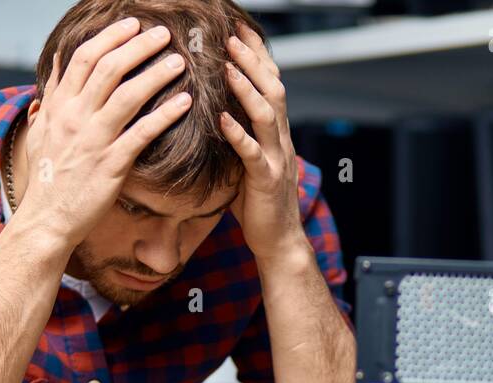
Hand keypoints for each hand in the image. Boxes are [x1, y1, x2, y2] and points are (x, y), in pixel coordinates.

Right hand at [16, 17, 191, 248]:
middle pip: (109, 67)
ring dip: (156, 74)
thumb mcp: (40, 130)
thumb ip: (51, 96)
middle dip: (139, 46)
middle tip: (163, 33)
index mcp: (59, 106)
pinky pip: (142, 134)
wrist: (46, 220)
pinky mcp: (111, 165)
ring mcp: (93, 141)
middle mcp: (74, 117)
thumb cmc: (48, 178)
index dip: (111, 37)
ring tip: (180, 61)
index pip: (85, 57)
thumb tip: (57, 65)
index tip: (133, 24)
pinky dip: (165, 115)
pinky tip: (185, 102)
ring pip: (127, 95)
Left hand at [220, 24, 309, 263]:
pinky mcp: (266, 181)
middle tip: (232, 35)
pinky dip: (237, 135)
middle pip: (272, 90)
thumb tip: (212, 113)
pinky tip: (221, 120)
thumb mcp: (245, 162)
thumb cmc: (257, 204)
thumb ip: (236, 137)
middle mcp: (280, 141)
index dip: (258, 56)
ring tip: (227, 65)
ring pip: (266, 115)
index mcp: (275, 134)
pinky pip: (252, 153)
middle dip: (253, 60)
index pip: (270, 85)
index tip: (240, 30)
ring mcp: (276, 160)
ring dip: (246, 88)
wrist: (279, 241)